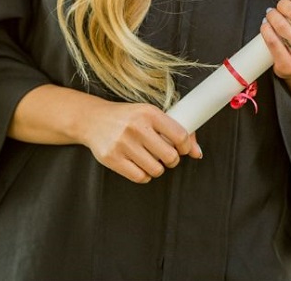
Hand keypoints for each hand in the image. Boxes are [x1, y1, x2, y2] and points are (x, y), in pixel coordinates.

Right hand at [80, 101, 201, 183]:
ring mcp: (123, 144)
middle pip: (170, 157)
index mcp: (149, 113)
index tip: (182, 149)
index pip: (180, 136)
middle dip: (172, 160)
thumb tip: (197, 152)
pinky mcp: (112, 159)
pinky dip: (144, 175)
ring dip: (157, 168)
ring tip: (151, 159)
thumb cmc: (128, 118)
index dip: (185, 147)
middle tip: (166, 155)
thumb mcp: (150, 115)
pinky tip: (140, 165)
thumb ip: (175, 130)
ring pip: (156, 169)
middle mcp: (136, 127)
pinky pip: (140, 177)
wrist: (93, 120)